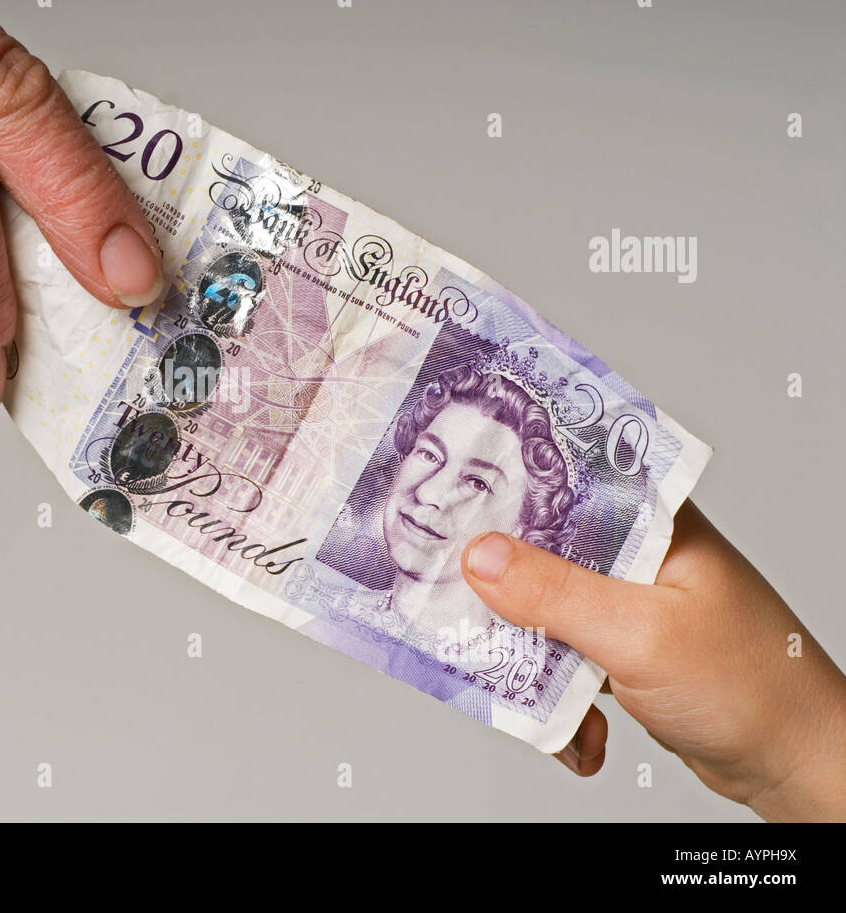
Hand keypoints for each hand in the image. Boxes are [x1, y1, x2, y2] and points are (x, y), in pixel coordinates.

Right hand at [460, 500, 845, 821]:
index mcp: (652, 521)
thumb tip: (478, 555)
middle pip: (539, 551)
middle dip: (501, 593)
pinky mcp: (622, 650)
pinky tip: (583, 732)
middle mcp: (636, 555)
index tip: (447, 506)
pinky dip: (561, 701)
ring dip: (533, 664)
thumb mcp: (641, 635)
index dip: (503, 489)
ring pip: (543, 612)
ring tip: (543, 702)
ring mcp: (628, 604)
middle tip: (461, 614)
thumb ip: (556, 594)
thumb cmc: (750, 686)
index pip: (565, 480)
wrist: (798, 763)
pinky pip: (563, 660)